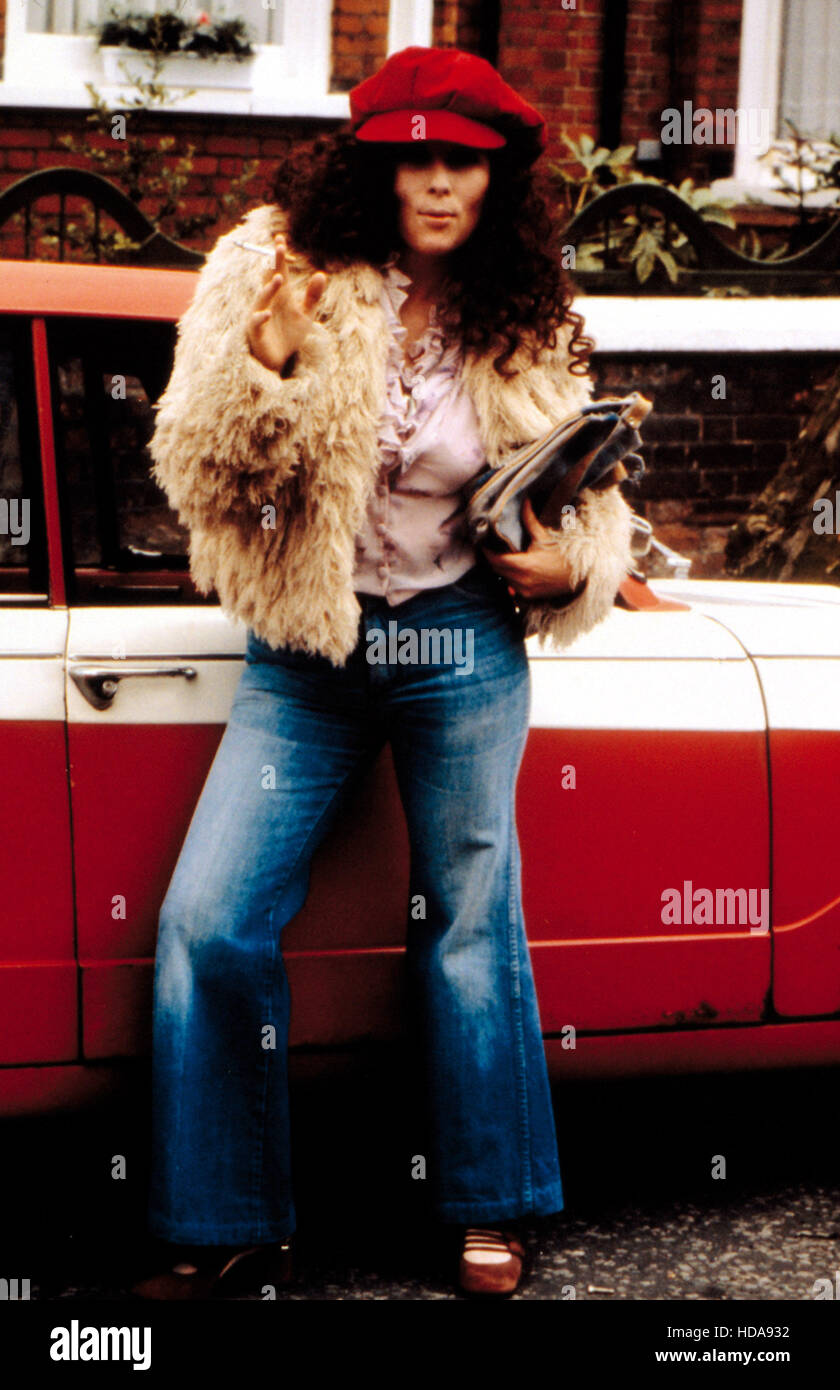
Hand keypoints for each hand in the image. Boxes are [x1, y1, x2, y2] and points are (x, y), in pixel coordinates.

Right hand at [246, 233, 327, 373]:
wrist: (280, 359)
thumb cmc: (290, 334)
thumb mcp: (306, 314)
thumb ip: (313, 296)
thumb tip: (321, 274)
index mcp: (281, 295)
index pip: (279, 271)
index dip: (279, 256)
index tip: (281, 239)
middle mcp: (269, 302)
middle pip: (269, 280)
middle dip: (272, 265)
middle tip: (279, 249)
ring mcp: (260, 314)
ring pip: (262, 299)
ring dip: (269, 289)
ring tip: (278, 279)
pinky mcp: (256, 331)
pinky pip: (256, 322)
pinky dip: (261, 317)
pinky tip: (268, 313)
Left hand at [481, 497, 581, 599]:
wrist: (579, 575)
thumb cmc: (562, 554)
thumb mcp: (544, 537)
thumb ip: (530, 520)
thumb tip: (524, 501)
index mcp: (525, 565)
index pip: (496, 560)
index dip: (487, 552)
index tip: (483, 543)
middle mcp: (522, 580)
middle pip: (497, 570)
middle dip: (493, 559)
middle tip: (491, 548)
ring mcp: (525, 591)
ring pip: (504, 579)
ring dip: (502, 570)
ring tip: (503, 557)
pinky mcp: (529, 596)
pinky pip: (512, 588)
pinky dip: (511, 579)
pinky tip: (514, 570)